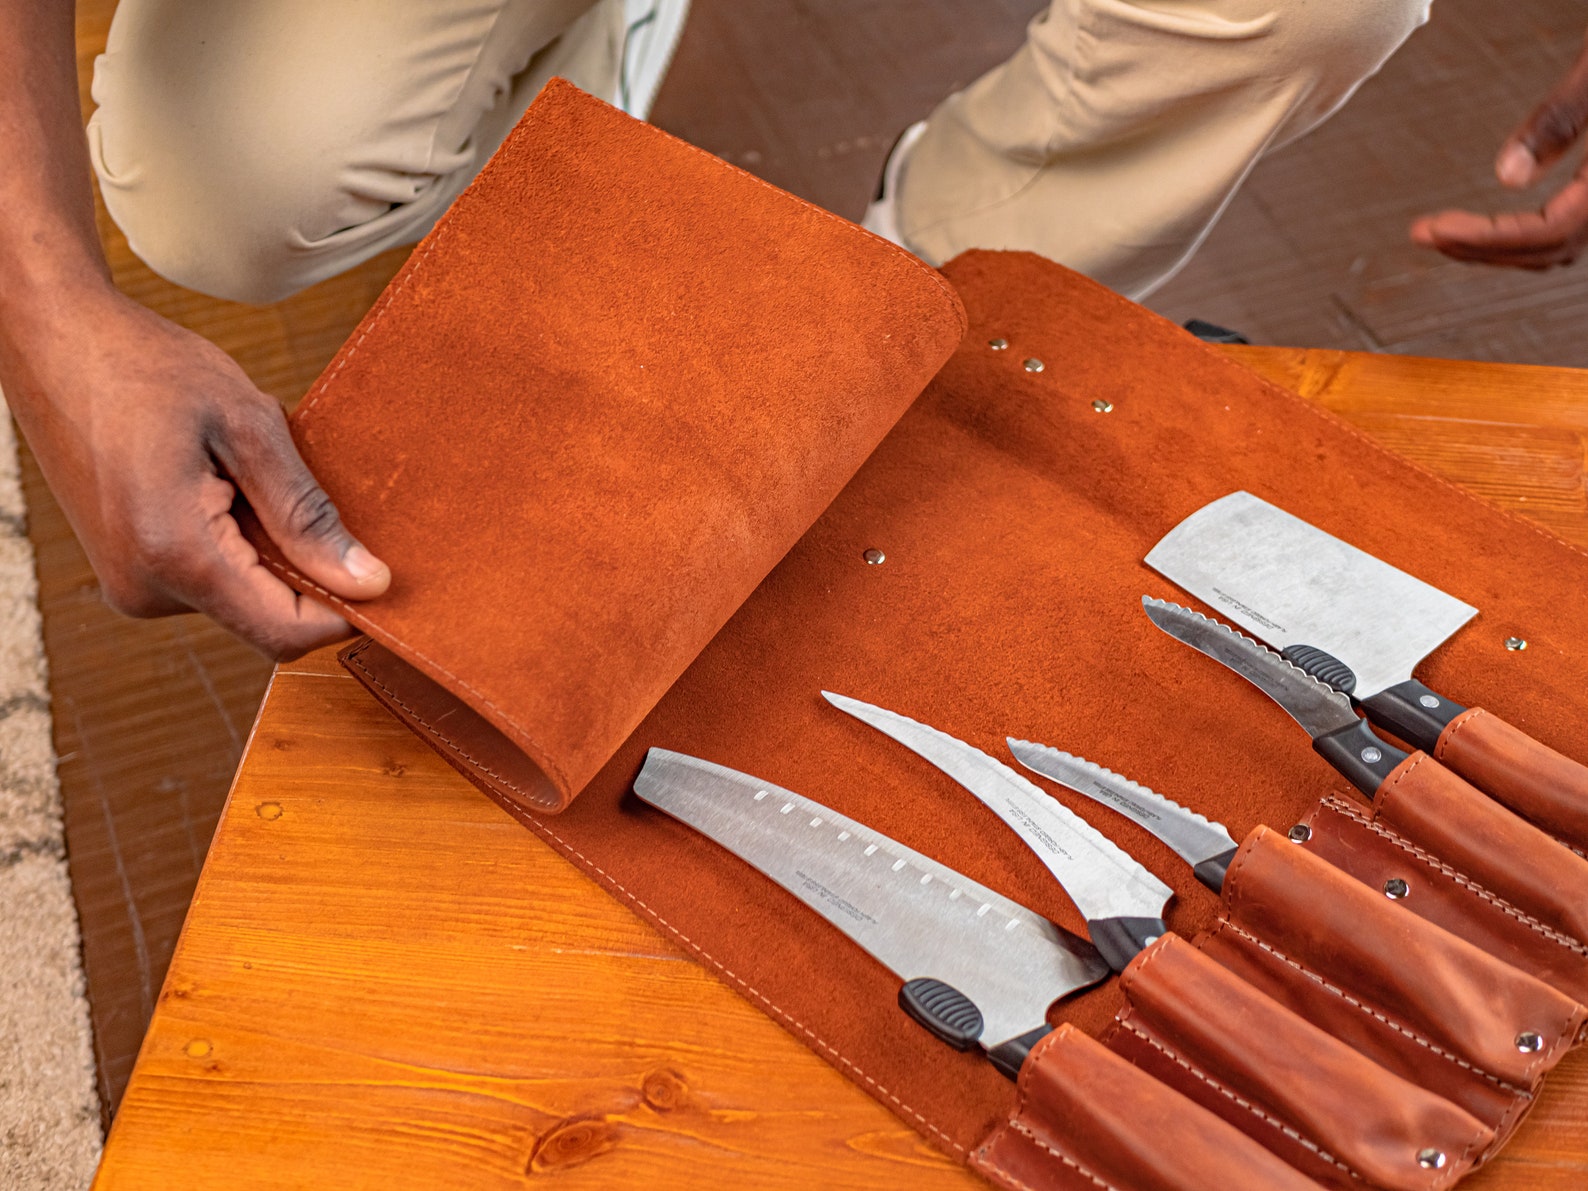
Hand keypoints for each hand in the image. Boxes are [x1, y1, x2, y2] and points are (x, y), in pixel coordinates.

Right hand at [6, 289, 389, 659]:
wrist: (54, 343)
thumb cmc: (145, 368)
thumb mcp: (248, 427)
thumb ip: (307, 514)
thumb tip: (367, 580)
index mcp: (175, 554)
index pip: (285, 632)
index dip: (344, 610)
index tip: (379, 569)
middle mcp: (146, 588)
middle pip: (266, 616)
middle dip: (302, 564)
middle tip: (295, 485)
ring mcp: (131, 585)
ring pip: (241, 596)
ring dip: (267, 547)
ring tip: (242, 472)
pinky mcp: (130, 572)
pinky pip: (210, 578)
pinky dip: (236, 540)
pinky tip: (219, 482)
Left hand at [1410, 32, 1587, 267]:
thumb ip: (1558, 121)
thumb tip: (1507, 178)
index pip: (1548, 232)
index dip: (1486, 238)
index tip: (1433, 229)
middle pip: (1550, 250)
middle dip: (1482, 247)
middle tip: (1423, 235)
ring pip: (1560, 246)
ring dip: (1499, 247)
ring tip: (1444, 234)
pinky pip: (1567, 229)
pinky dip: (1525, 236)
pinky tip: (1488, 227)